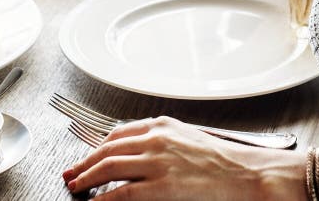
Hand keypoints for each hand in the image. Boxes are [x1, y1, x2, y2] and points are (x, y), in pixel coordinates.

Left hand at [62, 116, 306, 199]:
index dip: (97, 147)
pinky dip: (102, 198)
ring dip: (86, 178)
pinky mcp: (160, 187)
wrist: (246, 175)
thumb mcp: (189, 139)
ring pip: (108, 168)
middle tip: (71, 174)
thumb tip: (139, 151)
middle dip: (84, 162)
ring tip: (76, 187)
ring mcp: (156, 163)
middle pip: (107, 149)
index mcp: (162, 125)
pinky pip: (120, 193)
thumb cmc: (224, 161)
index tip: (88, 156)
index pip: (118, 133)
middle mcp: (155, 139)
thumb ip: (163, 141)